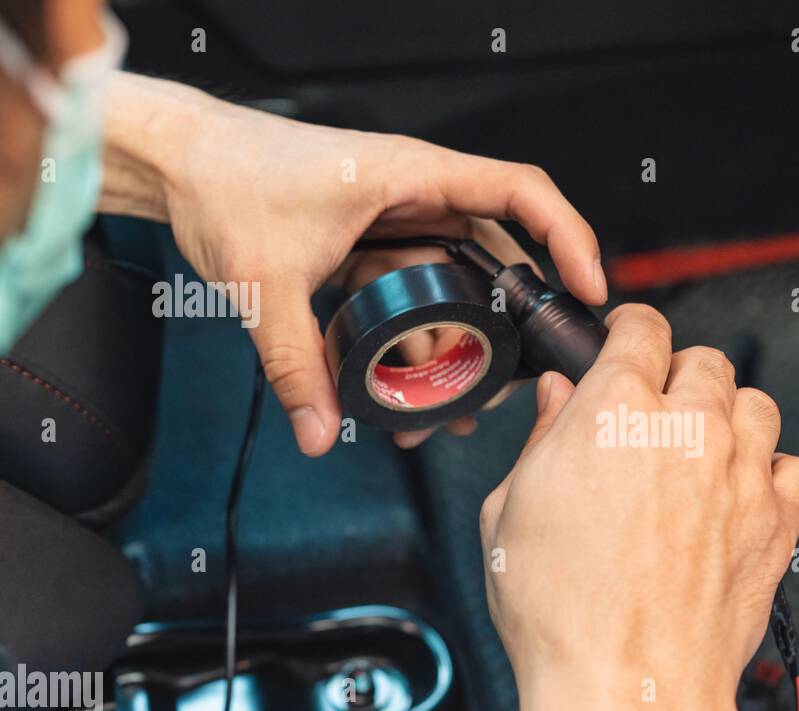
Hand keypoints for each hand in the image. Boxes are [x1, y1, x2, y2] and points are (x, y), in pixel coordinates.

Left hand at [101, 72, 605, 454]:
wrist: (180, 165)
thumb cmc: (225, 181)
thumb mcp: (264, 280)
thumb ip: (294, 363)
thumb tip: (321, 429)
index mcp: (410, 174)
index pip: (520, 191)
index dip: (569, 236)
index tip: (590, 287)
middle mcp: (418, 194)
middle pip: (500, 256)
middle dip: (512, 324)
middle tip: (517, 381)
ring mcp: (401, 220)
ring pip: (460, 285)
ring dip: (462, 344)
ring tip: (452, 405)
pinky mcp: (380, 245)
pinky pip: (422, 294)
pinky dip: (424, 337)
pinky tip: (412, 383)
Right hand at [479, 304, 798, 710]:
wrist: (628, 685)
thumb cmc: (563, 614)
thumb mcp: (511, 511)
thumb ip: (542, 439)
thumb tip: (559, 399)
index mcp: (615, 412)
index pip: (642, 327)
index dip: (630, 330)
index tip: (628, 340)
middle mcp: (688, 429)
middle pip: (706, 360)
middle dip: (680, 375)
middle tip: (657, 411)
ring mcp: (741, 473)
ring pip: (757, 405)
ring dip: (730, 418)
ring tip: (702, 453)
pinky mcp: (778, 521)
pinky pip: (798, 468)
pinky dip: (777, 473)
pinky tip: (745, 495)